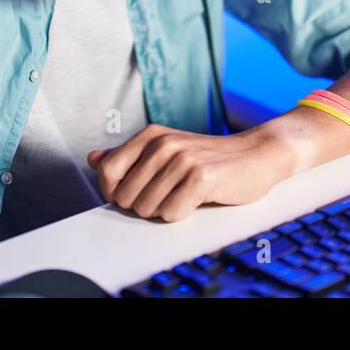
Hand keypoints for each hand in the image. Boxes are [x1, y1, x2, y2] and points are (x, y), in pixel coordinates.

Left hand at [86, 123, 296, 222]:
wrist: (257, 154)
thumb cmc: (209, 158)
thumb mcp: (166, 150)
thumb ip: (128, 155)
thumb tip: (92, 158)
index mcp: (150, 135)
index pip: (106, 172)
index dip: (114, 193)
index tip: (133, 196)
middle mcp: (162, 143)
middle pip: (125, 197)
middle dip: (143, 205)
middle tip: (169, 194)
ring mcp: (181, 159)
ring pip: (147, 209)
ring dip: (164, 211)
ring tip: (184, 196)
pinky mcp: (201, 177)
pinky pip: (171, 213)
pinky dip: (181, 214)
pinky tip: (197, 200)